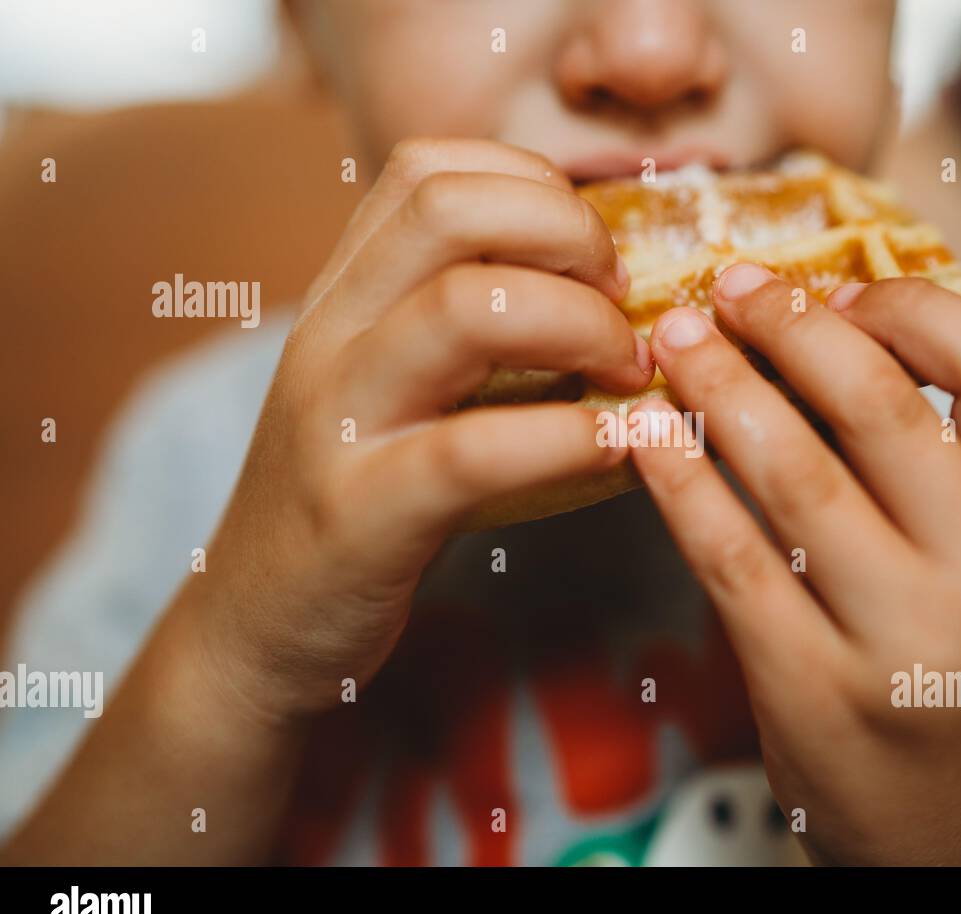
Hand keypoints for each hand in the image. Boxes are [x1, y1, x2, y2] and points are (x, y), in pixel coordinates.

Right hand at [187, 139, 652, 721]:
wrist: (257, 625)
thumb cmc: (358, 499)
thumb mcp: (390, 388)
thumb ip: (464, 329)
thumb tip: (611, 297)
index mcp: (341, 295)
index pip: (431, 169)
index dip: (537, 189)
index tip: (595, 259)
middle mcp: (328, 336)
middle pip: (449, 211)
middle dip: (571, 238)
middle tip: (628, 309)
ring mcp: (337, 420)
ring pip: (466, 311)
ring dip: (584, 328)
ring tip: (631, 374)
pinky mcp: (360, 513)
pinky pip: (476, 449)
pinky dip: (572, 438)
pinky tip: (620, 449)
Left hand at [631, 268, 960, 864]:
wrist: (949, 831)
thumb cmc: (957, 671)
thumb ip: (948, 464)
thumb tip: (831, 328)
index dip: (919, 309)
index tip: (844, 295)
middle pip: (883, 408)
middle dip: (791, 327)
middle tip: (729, 286)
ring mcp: (902, 643)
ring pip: (794, 472)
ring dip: (720, 385)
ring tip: (674, 337)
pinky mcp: (812, 690)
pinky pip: (729, 556)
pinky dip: (678, 478)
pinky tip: (643, 432)